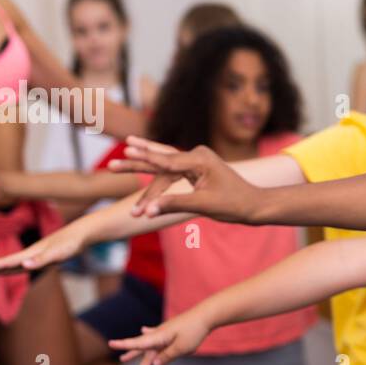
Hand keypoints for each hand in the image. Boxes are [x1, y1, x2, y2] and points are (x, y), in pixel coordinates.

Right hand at [0, 224, 84, 276]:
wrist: (82, 233)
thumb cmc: (70, 243)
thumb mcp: (56, 253)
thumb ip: (40, 260)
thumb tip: (23, 266)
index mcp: (30, 254)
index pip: (6, 262)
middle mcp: (31, 254)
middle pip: (6, 263)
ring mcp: (37, 255)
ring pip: (14, 264)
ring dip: (1, 268)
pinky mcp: (45, 257)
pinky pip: (26, 264)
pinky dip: (17, 268)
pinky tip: (16, 268)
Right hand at [109, 311, 211, 364]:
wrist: (206, 315)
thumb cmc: (194, 331)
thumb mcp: (182, 347)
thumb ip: (167, 356)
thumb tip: (154, 364)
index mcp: (159, 338)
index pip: (138, 344)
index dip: (124, 345)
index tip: (110, 343)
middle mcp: (158, 335)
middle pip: (145, 353)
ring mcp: (164, 332)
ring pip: (148, 347)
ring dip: (137, 354)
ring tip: (123, 359)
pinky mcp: (170, 331)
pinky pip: (156, 336)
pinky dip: (148, 335)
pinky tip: (143, 330)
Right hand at [111, 137, 260, 222]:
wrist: (254, 205)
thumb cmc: (233, 204)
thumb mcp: (203, 205)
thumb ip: (173, 204)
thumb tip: (147, 211)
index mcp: (200, 159)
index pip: (166, 160)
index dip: (144, 159)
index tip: (124, 153)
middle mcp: (197, 155)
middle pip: (160, 161)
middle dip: (136, 165)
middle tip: (111, 166)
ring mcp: (196, 162)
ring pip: (164, 172)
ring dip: (148, 189)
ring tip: (130, 203)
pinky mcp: (196, 170)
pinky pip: (172, 176)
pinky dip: (160, 188)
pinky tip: (145, 198)